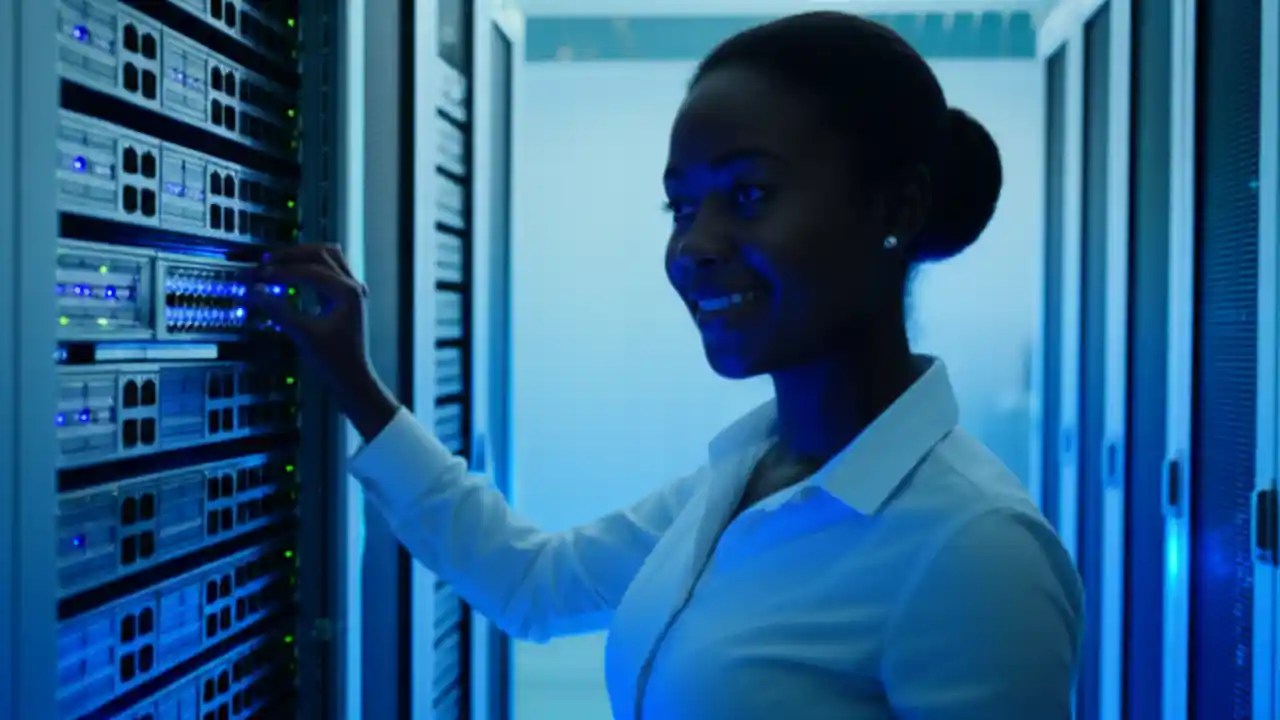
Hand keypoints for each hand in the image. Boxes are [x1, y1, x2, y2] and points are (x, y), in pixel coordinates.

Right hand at [251, 244, 398, 439]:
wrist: (353, 378)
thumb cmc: (333, 360)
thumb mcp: (302, 334)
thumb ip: (278, 310)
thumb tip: (254, 291)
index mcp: (347, 292)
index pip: (310, 270)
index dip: (281, 271)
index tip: (258, 275)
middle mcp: (353, 286)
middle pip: (322, 253)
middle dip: (292, 255)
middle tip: (265, 262)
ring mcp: (352, 290)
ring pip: (329, 257)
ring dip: (303, 256)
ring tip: (277, 263)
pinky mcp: (346, 297)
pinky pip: (329, 270)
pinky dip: (310, 267)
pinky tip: (291, 274)